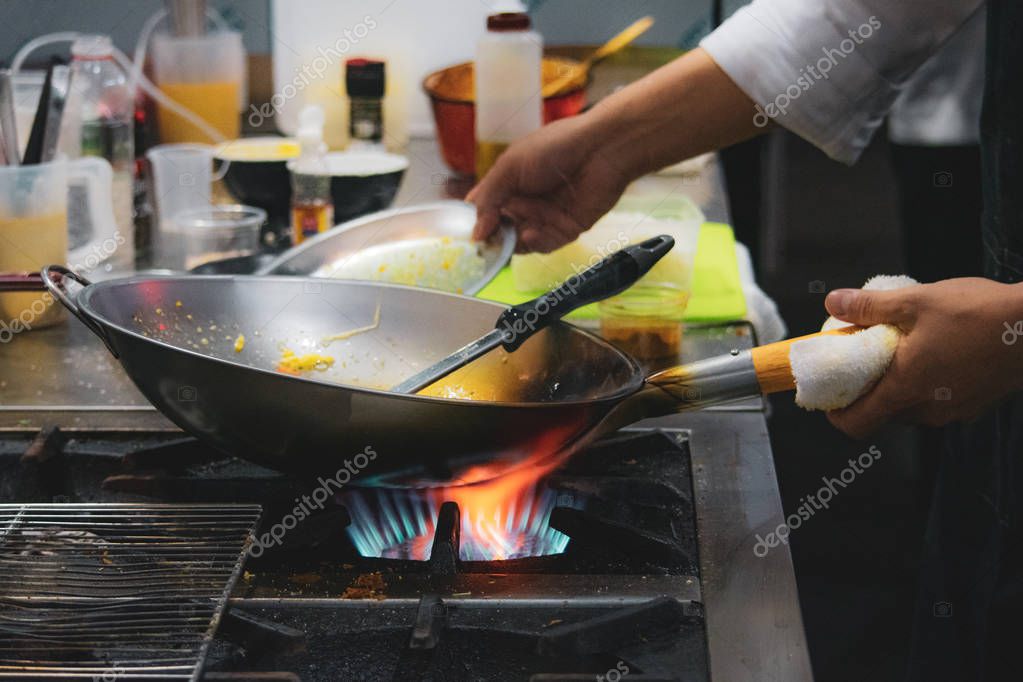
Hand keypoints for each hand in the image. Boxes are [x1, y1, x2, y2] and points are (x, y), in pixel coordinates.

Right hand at [467, 113, 633, 252]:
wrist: (601, 149)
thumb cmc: (554, 147)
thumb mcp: (510, 166)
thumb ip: (488, 199)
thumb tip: (474, 233)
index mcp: (510, 184)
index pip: (486, 209)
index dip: (476, 222)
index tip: (467, 233)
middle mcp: (526, 202)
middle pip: (502, 230)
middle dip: (495, 237)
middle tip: (489, 240)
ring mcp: (546, 217)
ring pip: (522, 242)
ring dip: (515, 241)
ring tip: (514, 233)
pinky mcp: (567, 229)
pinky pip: (546, 244)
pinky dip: (536, 243)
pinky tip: (531, 234)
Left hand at [823, 278, 1022, 437]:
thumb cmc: (980, 313)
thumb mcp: (916, 301)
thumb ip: (869, 306)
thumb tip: (833, 302)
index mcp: (906, 390)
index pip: (856, 424)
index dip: (836, 413)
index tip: (830, 392)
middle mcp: (928, 410)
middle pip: (881, 414)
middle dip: (867, 391)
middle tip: (863, 359)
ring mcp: (955, 411)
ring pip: (910, 408)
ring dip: (898, 385)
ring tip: (900, 348)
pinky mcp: (975, 404)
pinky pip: (937, 401)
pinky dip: (925, 384)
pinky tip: (933, 352)